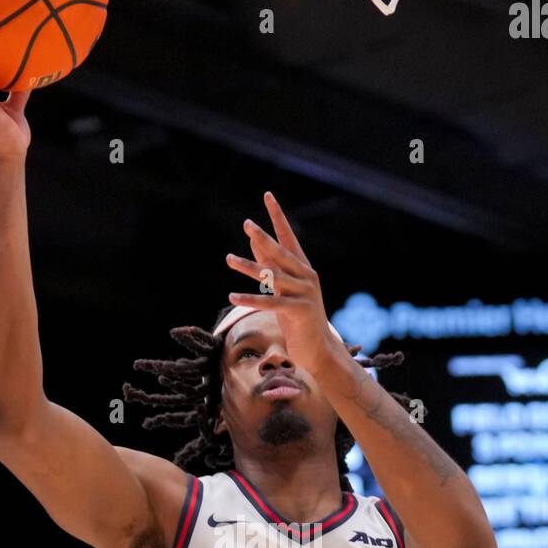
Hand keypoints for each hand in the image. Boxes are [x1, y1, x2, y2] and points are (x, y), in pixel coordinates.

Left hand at [225, 192, 342, 375]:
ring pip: (271, 277)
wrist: (319, 351)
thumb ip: (270, 266)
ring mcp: (305, 293)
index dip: (277, 216)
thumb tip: (254, 242)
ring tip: (228, 259)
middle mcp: (307, 277)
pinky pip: (269, 302)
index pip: (288, 237)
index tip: (267, 196)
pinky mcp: (299, 311)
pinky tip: (232, 296)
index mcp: (304, 269)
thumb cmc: (298, 320)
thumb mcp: (283, 290)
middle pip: (280, 252)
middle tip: (246, 223)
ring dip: (248, 268)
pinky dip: (249, 299)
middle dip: (262, 237)